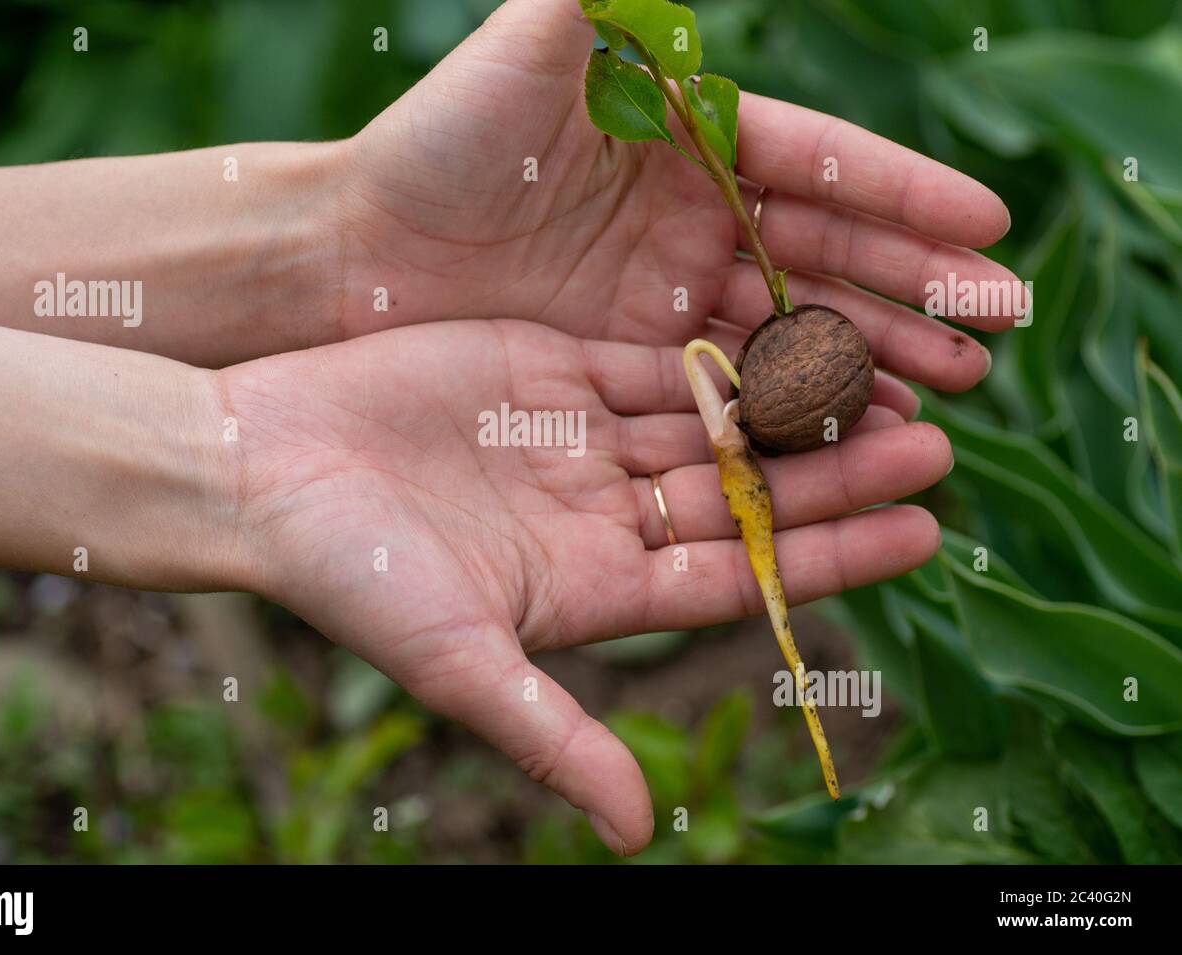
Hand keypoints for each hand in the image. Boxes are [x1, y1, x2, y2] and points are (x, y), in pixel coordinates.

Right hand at [224, 318, 951, 853]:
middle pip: (743, 493)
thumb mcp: (457, 661)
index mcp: (595, 589)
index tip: (920, 535)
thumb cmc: (348, 572)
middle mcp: (601, 514)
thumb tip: (640, 835)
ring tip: (885, 377)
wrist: (260, 469)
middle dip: (834, 473)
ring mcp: (579, 437)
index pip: (740, 576)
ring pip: (711, 418)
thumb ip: (551, 739)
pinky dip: (719, 344)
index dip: (827, 559)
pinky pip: (652, 355)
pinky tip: (788, 320)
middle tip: (934, 447)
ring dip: (793, 400)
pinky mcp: (548, 367)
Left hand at [340, 0, 1017, 408]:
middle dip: (915, 287)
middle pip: (828, 252)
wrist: (358, 252)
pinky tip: (855, 430)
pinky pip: (736, 386)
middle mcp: (696, 217)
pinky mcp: (638, 360)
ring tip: (949, 391)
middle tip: (996, 327)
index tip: (984, 224)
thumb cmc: (436, 145)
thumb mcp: (529, 53)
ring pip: (792, 326)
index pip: (820, 163)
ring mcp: (671, 294)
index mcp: (690, 137)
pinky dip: (796, 406)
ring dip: (872, 355)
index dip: (902, 194)